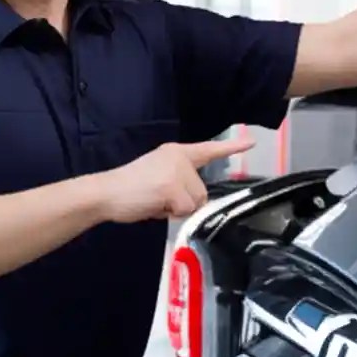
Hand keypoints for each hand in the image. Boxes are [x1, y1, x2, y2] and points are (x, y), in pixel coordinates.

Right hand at [98, 137, 254, 222]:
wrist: (106, 192)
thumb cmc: (129, 188)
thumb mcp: (158, 176)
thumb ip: (178, 180)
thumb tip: (192, 201)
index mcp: (175, 152)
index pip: (207, 149)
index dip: (231, 147)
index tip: (251, 142)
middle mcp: (179, 157)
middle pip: (202, 192)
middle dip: (183, 202)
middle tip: (157, 198)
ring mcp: (177, 172)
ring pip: (195, 203)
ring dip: (176, 209)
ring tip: (153, 201)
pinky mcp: (172, 188)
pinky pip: (185, 211)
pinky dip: (169, 214)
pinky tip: (153, 205)